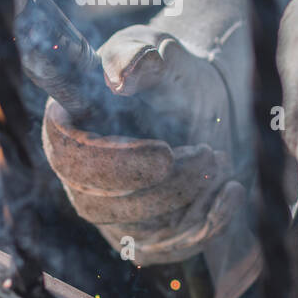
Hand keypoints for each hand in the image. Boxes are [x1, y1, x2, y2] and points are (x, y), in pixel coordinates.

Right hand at [41, 21, 249, 266]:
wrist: (196, 99)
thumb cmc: (164, 70)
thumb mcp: (155, 50)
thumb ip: (139, 55)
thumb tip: (120, 77)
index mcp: (67, 126)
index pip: (68, 157)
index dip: (113, 163)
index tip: (165, 152)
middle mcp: (77, 176)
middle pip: (102, 203)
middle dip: (164, 185)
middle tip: (208, 152)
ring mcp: (107, 211)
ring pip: (138, 230)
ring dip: (188, 200)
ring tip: (219, 158)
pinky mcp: (141, 236)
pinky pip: (168, 248)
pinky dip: (206, 224)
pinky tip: (231, 190)